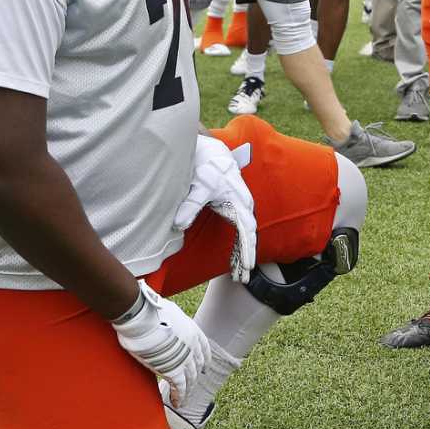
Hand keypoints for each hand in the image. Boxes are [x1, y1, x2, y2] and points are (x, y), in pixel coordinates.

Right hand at [109, 282, 213, 408]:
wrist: (143, 318)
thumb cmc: (149, 312)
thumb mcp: (168, 312)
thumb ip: (171, 322)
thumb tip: (164, 323)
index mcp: (193, 330)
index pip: (204, 348)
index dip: (204, 360)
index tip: (204, 368)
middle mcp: (193, 346)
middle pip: (197, 366)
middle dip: (194, 378)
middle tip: (191, 386)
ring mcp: (185, 359)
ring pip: (190, 379)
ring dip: (187, 391)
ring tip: (184, 400)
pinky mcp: (173, 370)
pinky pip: (180, 388)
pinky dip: (180, 396)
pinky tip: (177, 402)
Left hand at [174, 135, 257, 282]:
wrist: (209, 151)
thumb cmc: (206, 166)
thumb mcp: (198, 185)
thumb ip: (190, 204)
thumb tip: (179, 225)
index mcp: (239, 200)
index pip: (247, 230)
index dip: (247, 248)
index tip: (246, 265)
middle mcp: (243, 204)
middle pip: (250, 235)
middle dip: (247, 256)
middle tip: (243, 277)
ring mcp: (240, 206)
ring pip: (246, 233)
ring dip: (243, 252)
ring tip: (239, 274)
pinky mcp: (233, 206)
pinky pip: (240, 229)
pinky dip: (239, 244)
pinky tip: (234, 259)